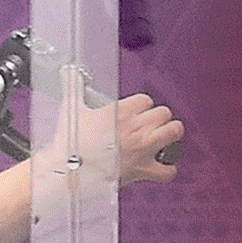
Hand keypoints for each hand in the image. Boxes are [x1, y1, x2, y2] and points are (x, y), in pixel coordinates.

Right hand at [34, 67, 183, 187]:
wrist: (67, 170)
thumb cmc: (69, 143)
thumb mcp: (70, 109)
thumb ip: (74, 87)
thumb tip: (69, 72)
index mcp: (122, 111)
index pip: (146, 101)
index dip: (141, 108)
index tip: (134, 115)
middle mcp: (137, 127)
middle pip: (164, 113)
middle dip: (158, 120)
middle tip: (149, 127)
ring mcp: (143, 148)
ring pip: (174, 132)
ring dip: (170, 135)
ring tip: (161, 140)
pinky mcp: (143, 169)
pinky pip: (168, 170)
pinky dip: (166, 170)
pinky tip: (159, 167)